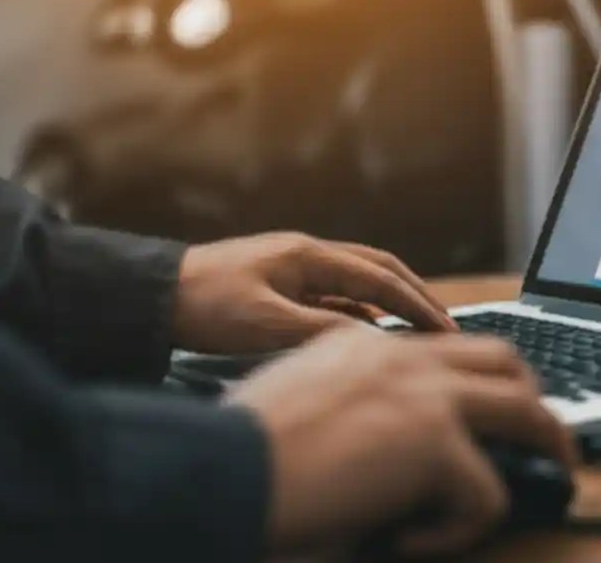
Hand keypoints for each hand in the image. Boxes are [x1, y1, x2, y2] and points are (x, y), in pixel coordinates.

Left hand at [173, 232, 455, 353]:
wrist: (151, 296)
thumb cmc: (205, 307)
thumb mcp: (267, 325)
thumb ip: (323, 333)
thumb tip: (374, 346)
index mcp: (310, 256)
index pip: (382, 279)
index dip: (419, 305)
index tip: (449, 333)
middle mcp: (308, 256)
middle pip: (379, 271)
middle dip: (416, 298)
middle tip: (447, 328)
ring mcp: (294, 270)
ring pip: (357, 285)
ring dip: (390, 307)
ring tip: (417, 336)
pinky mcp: (280, 288)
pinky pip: (333, 299)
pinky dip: (359, 316)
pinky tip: (367, 339)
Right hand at [226, 327, 576, 556]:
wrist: (221, 471)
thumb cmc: (241, 456)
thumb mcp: (299, 406)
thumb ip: (351, 408)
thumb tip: (386, 450)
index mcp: (366, 346)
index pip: (447, 350)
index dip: (478, 383)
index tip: (490, 412)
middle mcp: (403, 357)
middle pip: (504, 359)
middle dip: (534, 399)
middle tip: (545, 435)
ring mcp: (426, 393)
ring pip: (526, 410)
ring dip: (548, 445)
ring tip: (552, 476)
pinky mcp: (437, 440)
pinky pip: (488, 492)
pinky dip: (460, 528)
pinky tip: (410, 537)